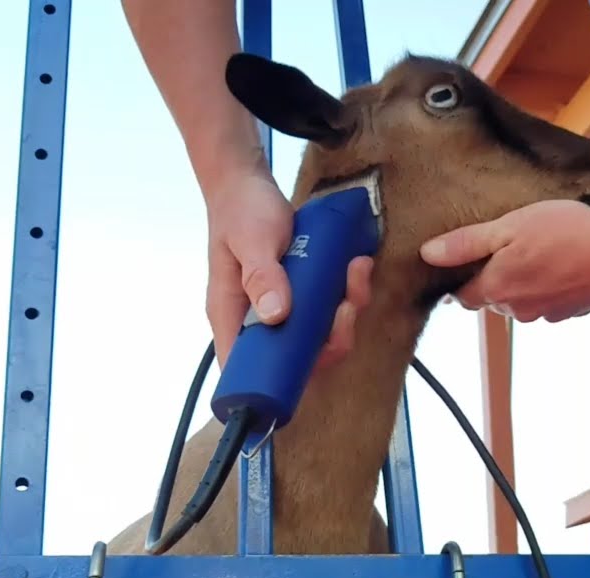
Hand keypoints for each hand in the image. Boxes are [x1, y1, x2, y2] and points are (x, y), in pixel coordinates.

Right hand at [204, 169, 372, 367]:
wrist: (248, 183)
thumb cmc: (242, 211)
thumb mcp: (252, 240)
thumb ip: (261, 276)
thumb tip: (275, 316)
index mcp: (232, 317)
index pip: (247, 371)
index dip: (280, 381)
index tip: (315, 359)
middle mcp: (256, 321)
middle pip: (295, 358)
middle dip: (331, 340)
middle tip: (346, 308)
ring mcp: (281, 308)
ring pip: (319, 334)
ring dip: (346, 312)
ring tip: (356, 275)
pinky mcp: (302, 293)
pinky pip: (328, 309)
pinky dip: (347, 293)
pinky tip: (356, 266)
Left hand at [419, 199, 589, 322]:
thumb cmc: (566, 232)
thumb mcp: (510, 226)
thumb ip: (466, 243)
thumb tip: (427, 254)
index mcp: (496, 289)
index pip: (462, 296)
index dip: (461, 278)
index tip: (468, 260)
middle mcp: (517, 310)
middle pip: (492, 298)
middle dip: (495, 278)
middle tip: (512, 245)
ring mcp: (545, 315)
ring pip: (521, 301)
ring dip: (525, 282)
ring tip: (542, 251)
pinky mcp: (570, 314)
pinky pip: (549, 301)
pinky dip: (551, 287)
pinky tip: (565, 264)